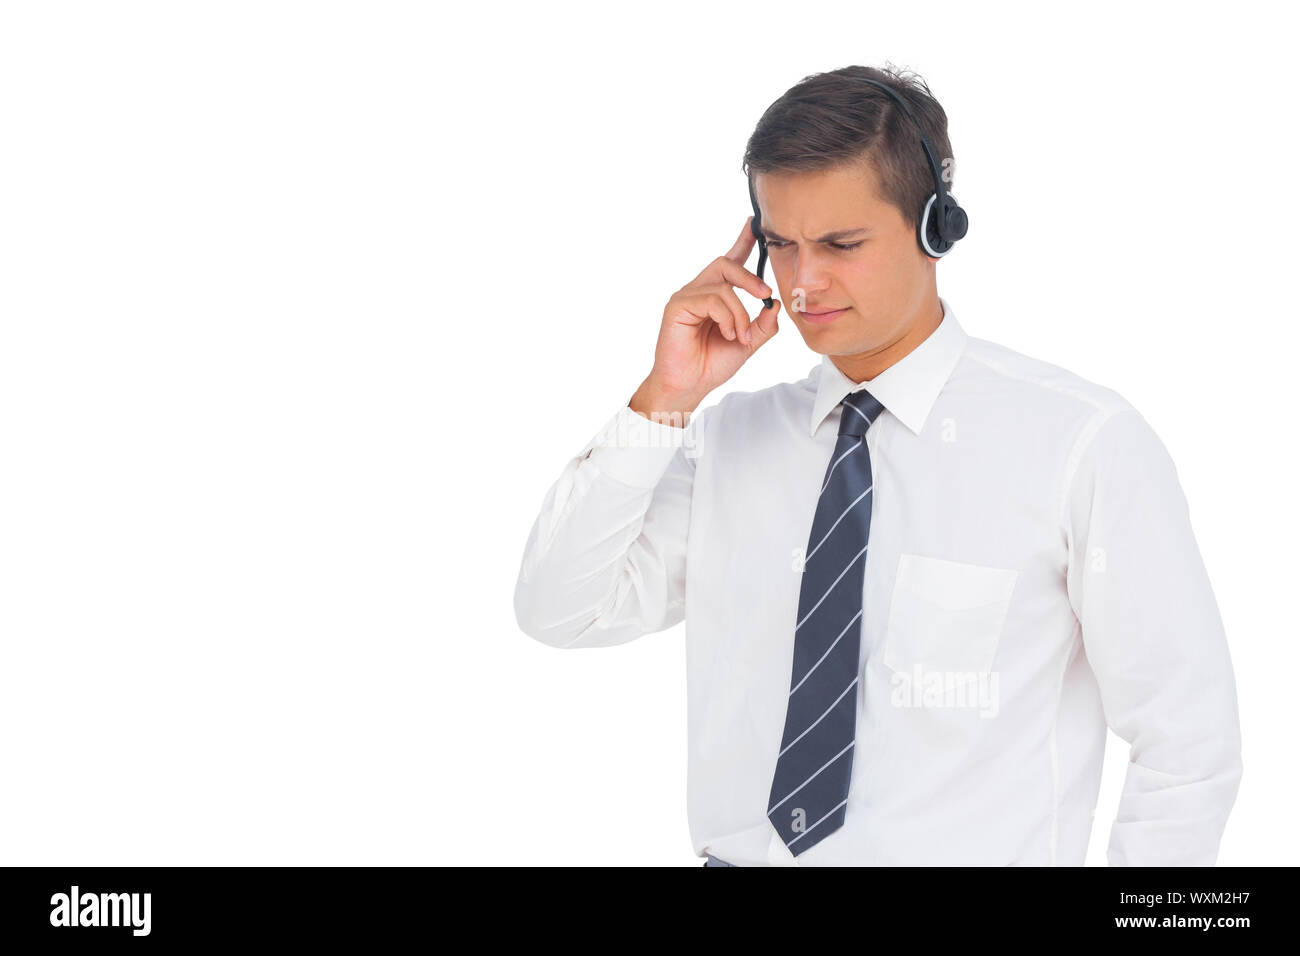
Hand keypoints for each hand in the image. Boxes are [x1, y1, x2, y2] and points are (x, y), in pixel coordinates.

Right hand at [630, 216, 780, 418]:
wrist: (689, 386)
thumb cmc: (712, 364)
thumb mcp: (747, 343)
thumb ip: (763, 324)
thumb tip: (775, 303)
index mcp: (714, 296)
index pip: (730, 262)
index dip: (742, 242)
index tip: (754, 225)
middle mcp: (698, 291)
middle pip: (724, 263)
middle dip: (750, 277)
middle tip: (764, 296)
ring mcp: (686, 297)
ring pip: (722, 286)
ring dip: (740, 312)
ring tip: (741, 336)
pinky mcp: (677, 306)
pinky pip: (711, 300)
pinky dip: (728, 317)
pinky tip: (729, 334)